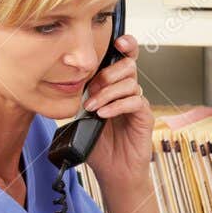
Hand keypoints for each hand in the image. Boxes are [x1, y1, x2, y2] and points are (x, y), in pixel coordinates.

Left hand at [83, 34, 153, 188]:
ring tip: (93, 108)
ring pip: (130, 83)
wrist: (112, 171)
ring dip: (108, 93)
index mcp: (115, 86)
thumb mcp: (81, 118)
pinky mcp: (145, 117)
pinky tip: (104, 115)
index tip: (117, 41)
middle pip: (129, 65)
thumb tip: (66, 82)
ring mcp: (138, 103)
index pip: (125, 58)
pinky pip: (135, 102)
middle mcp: (129, 91)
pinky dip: (117, 106)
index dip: (126, 45)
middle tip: (93, 89)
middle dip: (108, 73)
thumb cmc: (98, 145)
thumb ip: (79, 98)